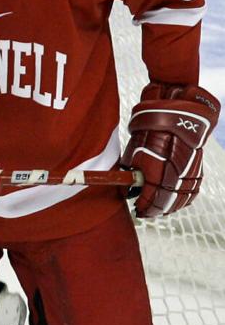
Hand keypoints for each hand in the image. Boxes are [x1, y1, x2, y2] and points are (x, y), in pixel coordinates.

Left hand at [122, 81, 220, 217]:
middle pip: (166, 202)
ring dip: (169, 206)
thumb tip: (127, 188)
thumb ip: (132, 172)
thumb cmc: (150, 130)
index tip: (137, 210)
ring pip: (181, 198)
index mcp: (158, 171)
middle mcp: (176, 174)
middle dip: (154, 209)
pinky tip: (177, 201)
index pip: (150, 199)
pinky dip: (184, 198)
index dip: (143, 206)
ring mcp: (190, 172)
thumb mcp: (134, 151)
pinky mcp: (198, 168)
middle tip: (145, 212)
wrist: (176, 112)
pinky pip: (193, 189)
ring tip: (158, 209)